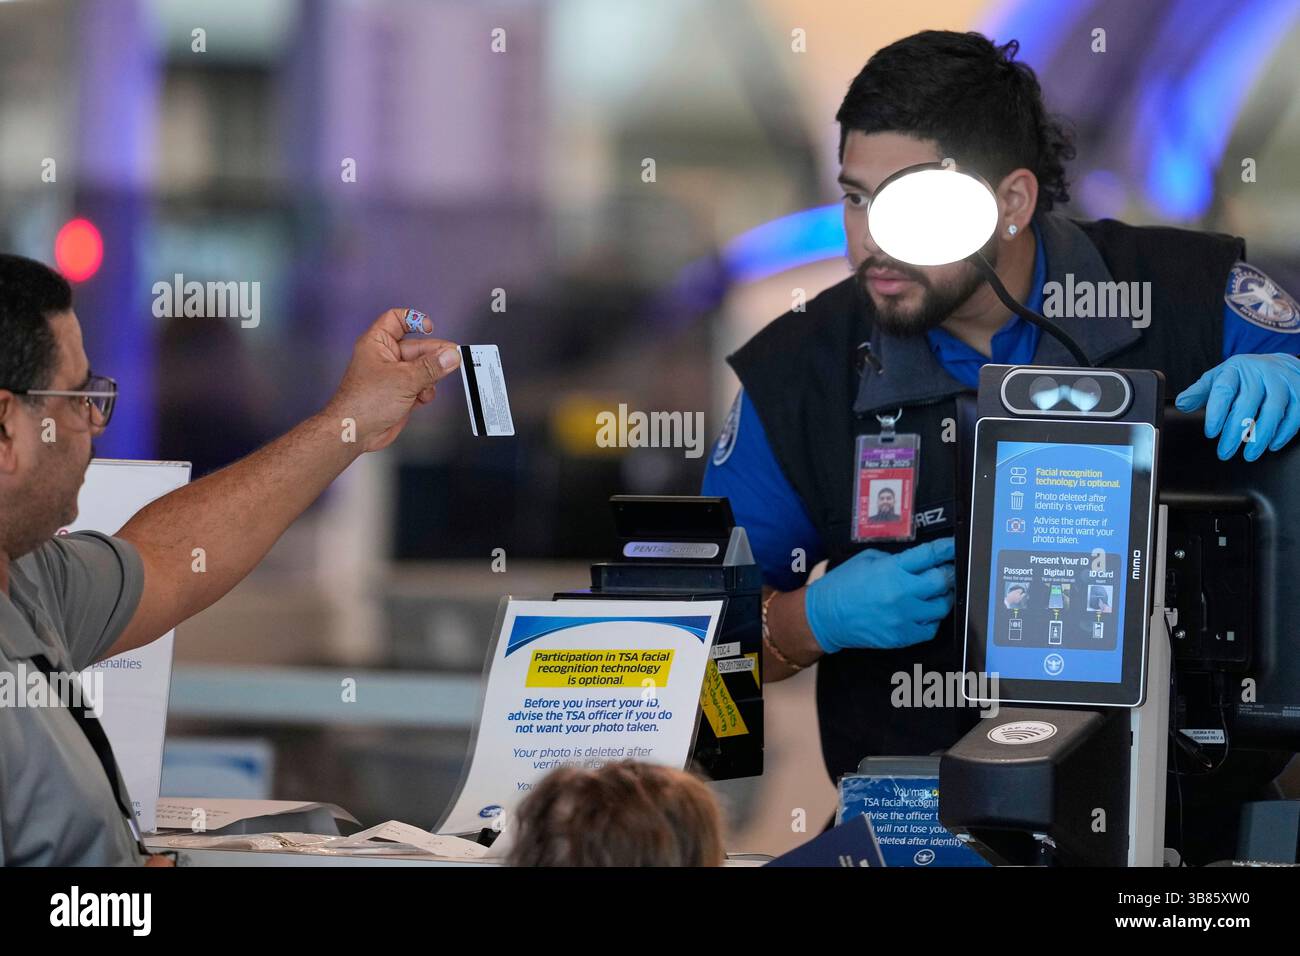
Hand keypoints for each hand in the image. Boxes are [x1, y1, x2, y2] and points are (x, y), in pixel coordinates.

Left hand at [323, 309, 460, 452]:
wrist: (356, 431)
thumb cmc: (365, 402)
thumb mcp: (404, 379)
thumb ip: (431, 367)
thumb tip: (451, 356)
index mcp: (378, 343)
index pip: (396, 320)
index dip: (414, 320)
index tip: (430, 328)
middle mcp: (385, 357)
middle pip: (417, 347)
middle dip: (432, 356)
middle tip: (450, 360)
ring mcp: (393, 375)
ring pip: (422, 368)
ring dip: (429, 377)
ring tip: (427, 386)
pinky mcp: (400, 392)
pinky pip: (421, 385)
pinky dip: (424, 391)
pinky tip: (421, 398)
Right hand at [804, 537, 954, 652]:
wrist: (825, 616)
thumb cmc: (843, 586)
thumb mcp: (867, 560)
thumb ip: (895, 559)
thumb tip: (917, 561)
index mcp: (892, 569)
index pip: (930, 555)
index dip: (946, 549)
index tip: (953, 547)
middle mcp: (901, 592)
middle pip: (942, 580)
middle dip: (949, 573)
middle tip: (948, 570)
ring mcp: (903, 617)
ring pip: (942, 606)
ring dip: (942, 596)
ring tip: (936, 592)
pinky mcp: (902, 637)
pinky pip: (930, 628)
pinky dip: (931, 619)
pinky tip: (924, 612)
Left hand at [1175, 353, 1299, 460]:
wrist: (1280, 362)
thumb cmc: (1245, 375)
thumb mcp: (1219, 378)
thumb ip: (1200, 392)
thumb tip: (1182, 404)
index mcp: (1235, 369)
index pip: (1223, 390)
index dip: (1216, 413)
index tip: (1211, 433)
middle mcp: (1260, 373)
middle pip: (1247, 404)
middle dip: (1235, 432)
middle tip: (1225, 452)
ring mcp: (1282, 381)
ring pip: (1273, 410)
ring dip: (1261, 436)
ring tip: (1250, 454)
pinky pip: (1295, 413)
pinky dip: (1284, 432)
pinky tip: (1272, 445)